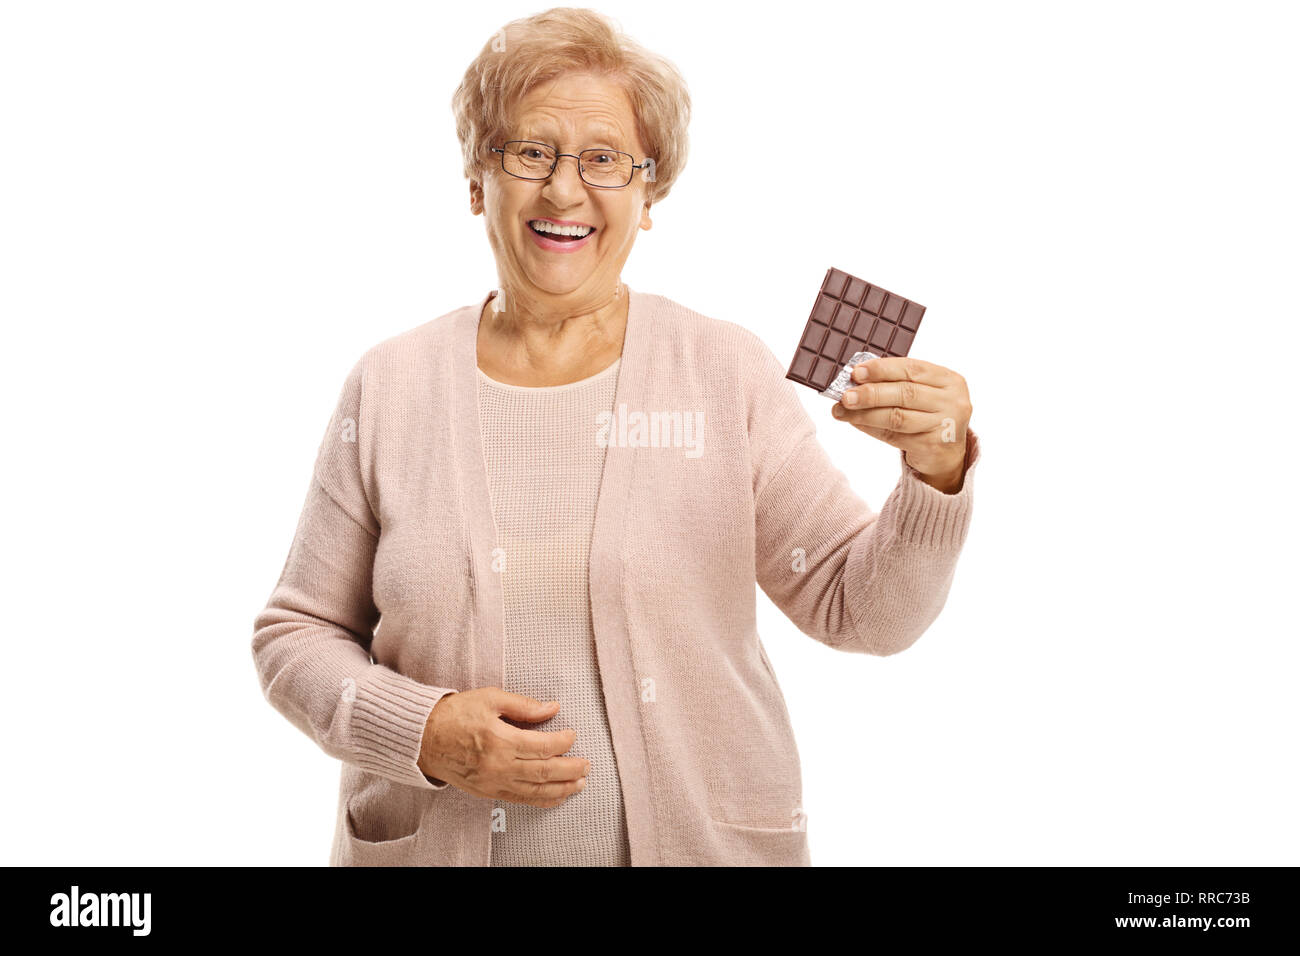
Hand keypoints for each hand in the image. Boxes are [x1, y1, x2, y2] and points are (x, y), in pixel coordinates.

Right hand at [417, 687, 590, 806]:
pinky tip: (555, 796)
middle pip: (544, 772)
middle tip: (587, 765)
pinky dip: (541, 800)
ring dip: (561, 788)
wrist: (422, 738)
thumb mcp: (490, 698)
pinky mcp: (486, 792)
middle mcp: (498, 765)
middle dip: (570, 770)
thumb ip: (523, 705)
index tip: (572, 735)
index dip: (563, 742)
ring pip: (535, 791)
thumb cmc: (454, 714)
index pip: (543, 746)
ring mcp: (492, 782)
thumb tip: (551, 709)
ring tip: (579, 784)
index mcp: (500, 739)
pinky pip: (519, 800)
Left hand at [831, 356, 972, 492]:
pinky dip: (871, 428)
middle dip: (871, 393)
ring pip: (897, 416)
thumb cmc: (928, 416)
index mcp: (949, 380)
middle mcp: (952, 401)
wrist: (947, 454)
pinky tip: (855, 422)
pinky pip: (894, 435)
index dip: (882, 369)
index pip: (912, 368)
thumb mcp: (922, 393)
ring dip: (865, 413)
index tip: (856, 372)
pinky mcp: (933, 446)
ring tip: (842, 410)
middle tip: (845, 395)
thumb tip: (854, 381)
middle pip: (905, 393)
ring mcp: (945, 425)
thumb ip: (895, 383)